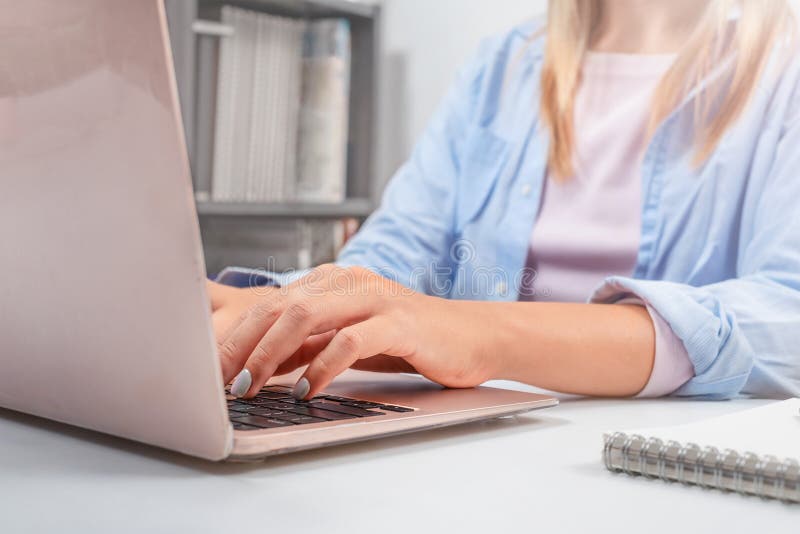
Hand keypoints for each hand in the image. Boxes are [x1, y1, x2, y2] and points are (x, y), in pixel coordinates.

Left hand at [211, 265, 495, 398]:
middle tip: (222, 381)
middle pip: (279, 305)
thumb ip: (308, 345)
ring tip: (252, 384)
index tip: (212, 370)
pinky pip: (350, 340)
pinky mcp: (399, 322)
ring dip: (271, 353)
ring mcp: (374, 298)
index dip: (237, 336)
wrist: (471, 336)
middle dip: (243, 345)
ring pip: (306, 315)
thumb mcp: (349, 339)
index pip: (271, 303)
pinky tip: (308, 389)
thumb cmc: (408, 339)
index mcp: (334, 280)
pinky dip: (322, 365)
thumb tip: (258, 365)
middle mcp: (349, 281)